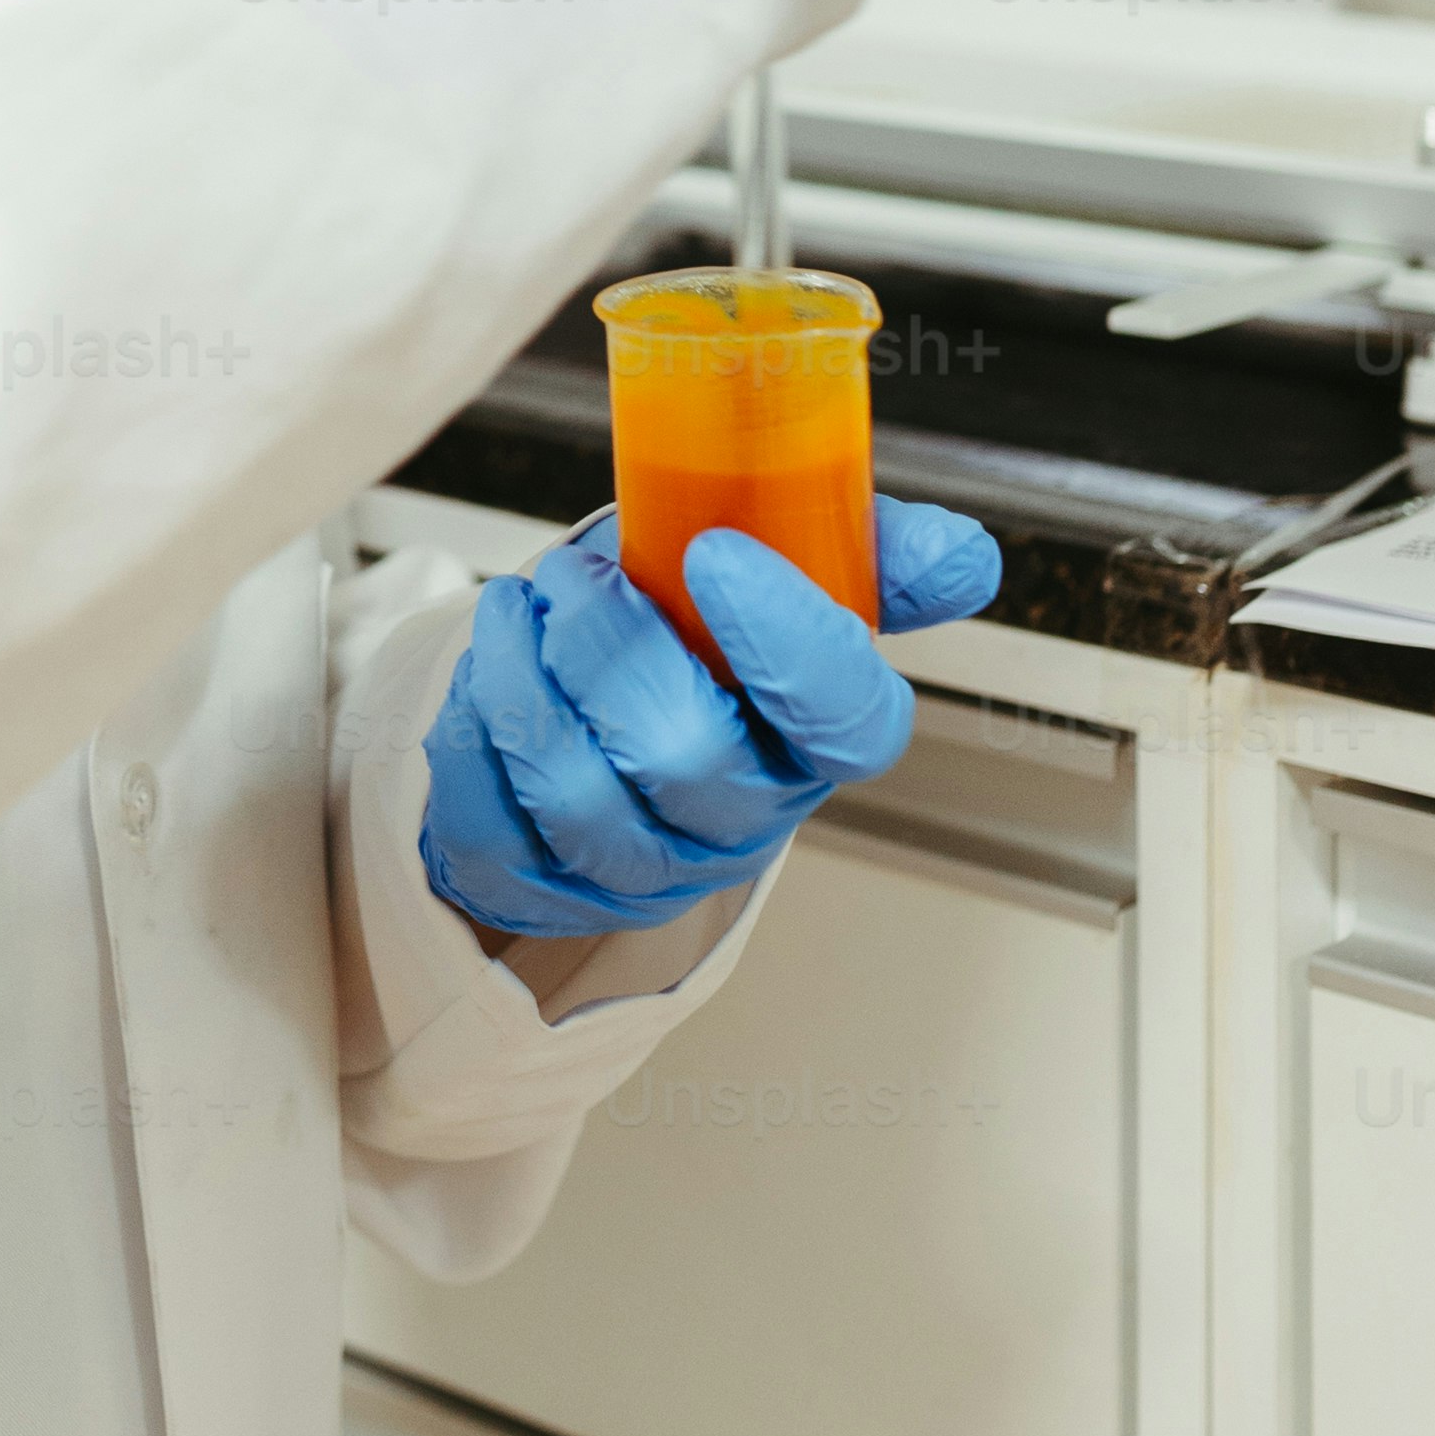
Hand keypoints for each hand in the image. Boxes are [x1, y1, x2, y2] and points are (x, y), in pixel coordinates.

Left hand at [417, 499, 1002, 942]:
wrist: (595, 706)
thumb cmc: (692, 634)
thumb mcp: (782, 575)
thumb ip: (872, 555)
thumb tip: (961, 559)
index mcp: (812, 743)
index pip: (845, 724)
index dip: (787, 641)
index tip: (715, 549)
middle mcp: (735, 821)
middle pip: (686, 754)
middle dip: (615, 643)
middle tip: (577, 573)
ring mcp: (636, 867)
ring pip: (576, 790)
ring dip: (530, 673)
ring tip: (525, 606)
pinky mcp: (539, 885)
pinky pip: (487, 822)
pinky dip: (473, 725)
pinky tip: (492, 670)